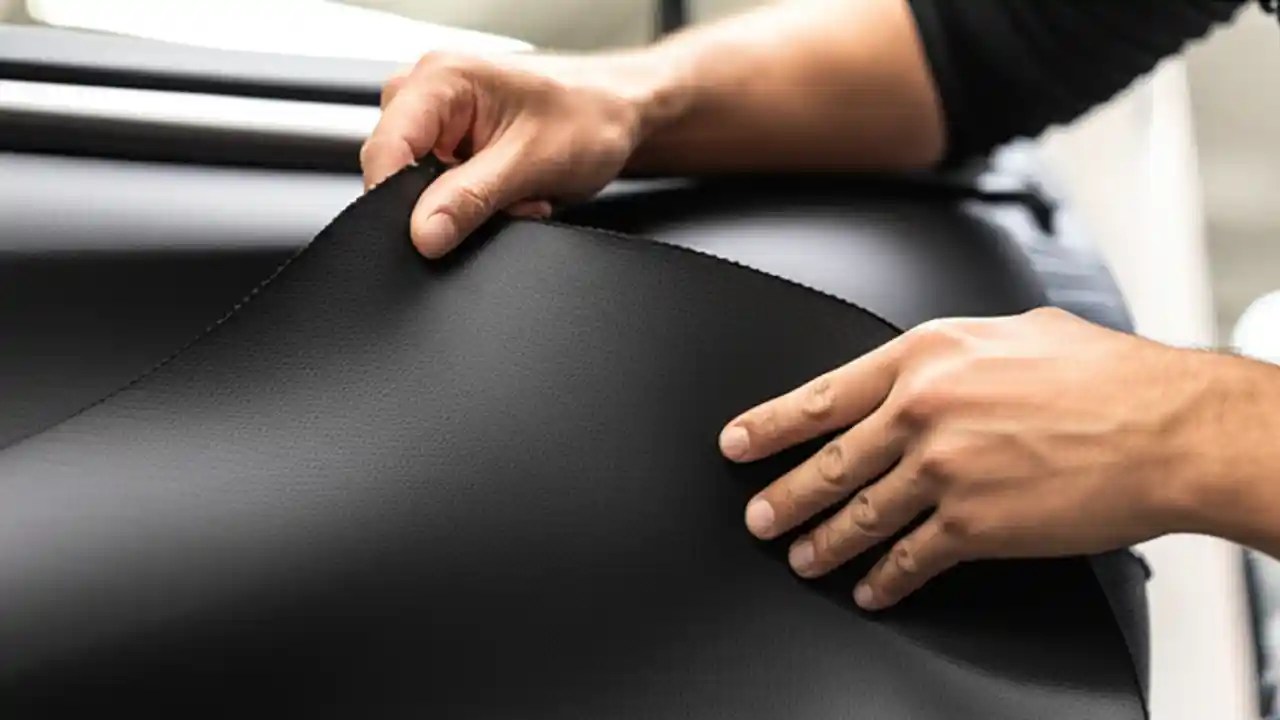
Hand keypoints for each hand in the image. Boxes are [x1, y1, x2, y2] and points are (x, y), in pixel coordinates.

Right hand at [361, 52, 651, 257]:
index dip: (396, 200)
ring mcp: (437, 119)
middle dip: (446, 204)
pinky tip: (512, 195)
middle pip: (397, 170)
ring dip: (467, 206)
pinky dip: (477, 204)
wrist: (620, 115)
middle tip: (504, 203)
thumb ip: (470, 199)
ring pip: (421, 188)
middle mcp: (428, 92)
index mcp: (440, 78)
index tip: (428, 235)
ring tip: (516, 194)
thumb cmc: (589, 117)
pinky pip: (442, 191)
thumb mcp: (531, 165)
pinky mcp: (450, 144)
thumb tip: (423, 233)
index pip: (385, 148)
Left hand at [718, 307, 1217, 610]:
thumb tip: (935, 362)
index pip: (821, 397)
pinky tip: (871, 589)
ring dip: (822, 544)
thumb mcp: (1014, 332)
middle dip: (784, 495)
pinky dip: (884, 579)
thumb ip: (956, 350)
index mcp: (925, 357)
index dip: (769, 425)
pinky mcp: (971, 526)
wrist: (1165, 427)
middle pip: (828, 463)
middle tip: (757, 516)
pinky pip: (908, 559)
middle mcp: (921, 413)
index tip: (737, 443)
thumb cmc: (1105, 375)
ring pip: (858, 515)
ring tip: (801, 559)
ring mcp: (941, 472)